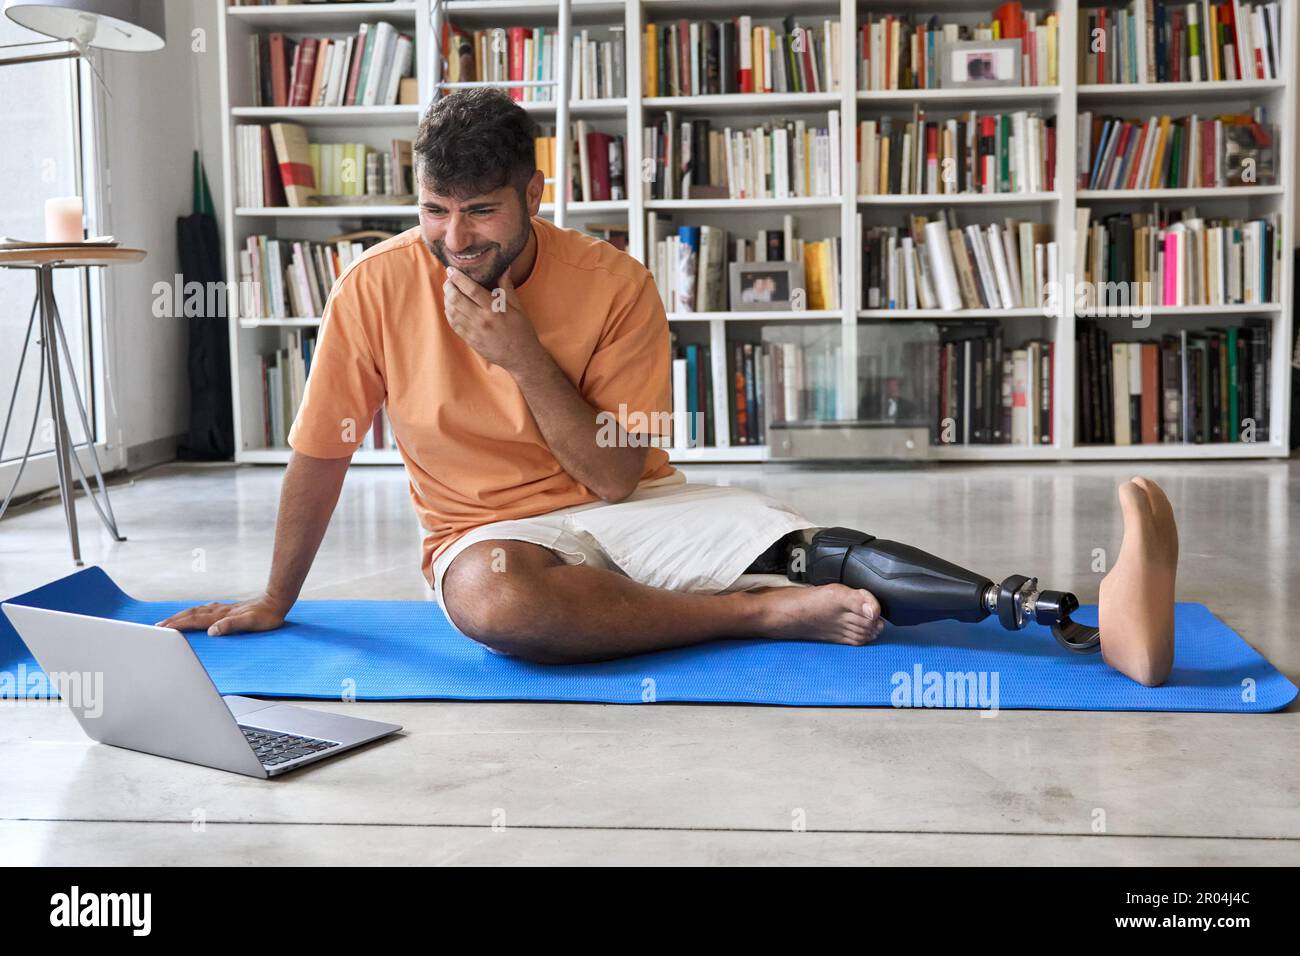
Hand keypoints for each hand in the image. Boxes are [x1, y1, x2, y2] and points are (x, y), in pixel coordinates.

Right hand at [156, 595, 289, 636]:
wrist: (277, 601)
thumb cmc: (266, 616)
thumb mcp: (251, 623)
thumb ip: (231, 626)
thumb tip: (212, 631)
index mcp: (221, 616)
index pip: (195, 621)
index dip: (179, 625)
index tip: (163, 629)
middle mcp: (219, 610)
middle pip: (191, 615)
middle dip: (174, 621)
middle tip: (158, 627)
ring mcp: (223, 608)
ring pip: (196, 611)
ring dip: (181, 616)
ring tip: (169, 621)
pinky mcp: (228, 609)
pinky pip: (205, 611)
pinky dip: (194, 613)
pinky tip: (194, 614)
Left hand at [443, 266, 541, 373]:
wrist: (521, 357)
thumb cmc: (521, 330)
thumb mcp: (518, 307)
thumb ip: (507, 287)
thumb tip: (504, 267)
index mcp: (494, 309)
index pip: (471, 289)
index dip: (458, 278)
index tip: (451, 270)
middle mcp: (482, 320)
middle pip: (456, 299)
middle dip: (449, 287)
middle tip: (449, 280)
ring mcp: (474, 331)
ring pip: (452, 312)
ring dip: (447, 299)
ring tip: (449, 291)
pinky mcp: (470, 340)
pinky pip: (454, 325)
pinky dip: (449, 313)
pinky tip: (450, 307)